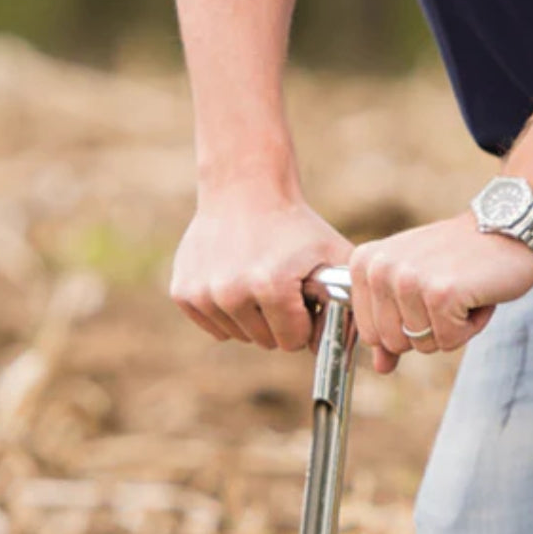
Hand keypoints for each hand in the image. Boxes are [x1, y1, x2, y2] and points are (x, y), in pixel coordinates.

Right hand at [170, 186, 352, 348]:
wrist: (244, 188)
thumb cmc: (294, 225)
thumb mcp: (333, 255)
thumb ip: (349, 299)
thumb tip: (349, 345)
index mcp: (270, 287)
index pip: (292, 342)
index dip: (302, 323)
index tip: (300, 299)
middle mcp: (232, 293)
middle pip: (265, 341)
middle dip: (278, 321)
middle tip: (278, 286)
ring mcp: (203, 294)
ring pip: (239, 335)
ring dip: (252, 317)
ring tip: (256, 280)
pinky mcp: (183, 293)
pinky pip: (213, 325)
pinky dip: (226, 312)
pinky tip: (233, 280)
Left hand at [349, 213, 532, 373]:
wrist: (507, 227)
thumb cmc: (459, 258)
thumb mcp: (416, 286)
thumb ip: (392, 326)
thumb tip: (381, 368)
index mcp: (364, 264)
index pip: (371, 334)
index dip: (405, 327)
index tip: (426, 294)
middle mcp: (380, 269)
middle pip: (395, 344)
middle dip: (429, 331)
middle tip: (447, 293)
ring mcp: (409, 281)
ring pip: (423, 345)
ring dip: (452, 327)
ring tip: (461, 291)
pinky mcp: (441, 294)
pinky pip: (449, 341)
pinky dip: (470, 327)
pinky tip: (475, 295)